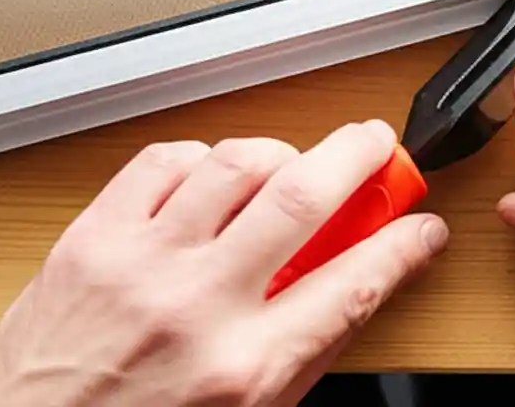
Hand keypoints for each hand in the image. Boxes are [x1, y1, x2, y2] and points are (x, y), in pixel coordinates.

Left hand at [0, 120, 447, 406]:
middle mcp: (196, 308)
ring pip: (235, 163)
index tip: (421, 227)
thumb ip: (308, 349)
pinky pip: (163, 161)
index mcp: (245, 368)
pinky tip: (213, 177)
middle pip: (301, 196)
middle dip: (356, 155)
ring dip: (279, 153)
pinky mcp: (93, 237)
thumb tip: (359, 281)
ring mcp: (141, 264)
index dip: (403, 245)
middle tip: (374, 144)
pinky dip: (203, 158)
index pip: (353, 283)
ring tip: (289, 167)